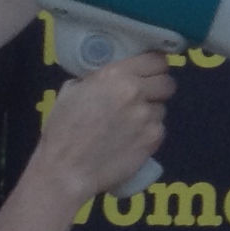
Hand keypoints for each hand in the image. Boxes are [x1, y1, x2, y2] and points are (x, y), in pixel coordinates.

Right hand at [34, 53, 174, 200]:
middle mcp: (136, 92)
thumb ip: (94, 80)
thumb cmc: (62, 131)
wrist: (67, 169)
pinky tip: (133, 139)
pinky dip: (149, 132)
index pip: (156, 60)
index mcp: (115, 75)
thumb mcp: (71, 92)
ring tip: (131, 123)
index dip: (155, 67)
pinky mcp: (154, 139)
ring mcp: (147, 116)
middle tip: (145, 96)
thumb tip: (106, 78)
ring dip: (150, 112)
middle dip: (158, 88)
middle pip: (167, 82)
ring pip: (162, 107)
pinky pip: (159, 128)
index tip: (150, 72)